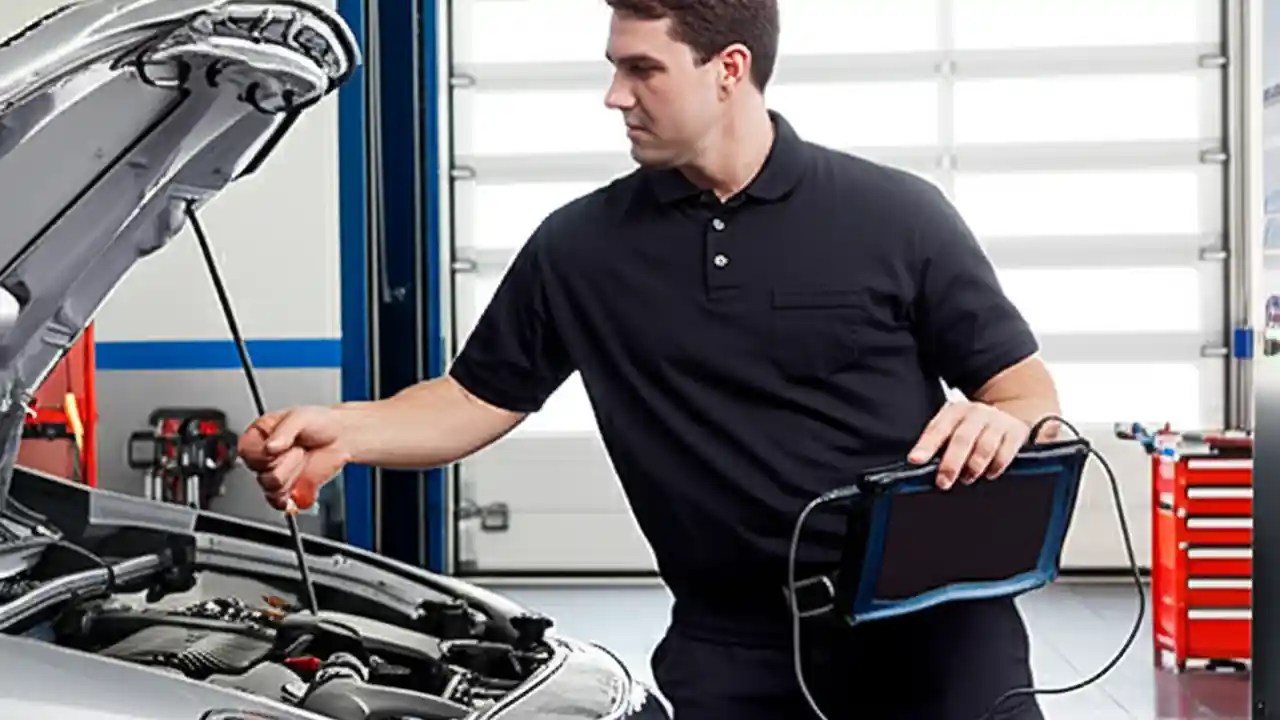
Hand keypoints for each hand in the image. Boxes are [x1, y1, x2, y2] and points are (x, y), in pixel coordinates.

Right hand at [238, 406, 351, 510]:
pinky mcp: (288, 491)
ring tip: (302, 459)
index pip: (247, 453)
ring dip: (293, 475)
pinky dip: (290, 499)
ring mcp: (274, 476)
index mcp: (258, 437)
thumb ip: (283, 431)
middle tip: (298, 449)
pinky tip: (300, 487)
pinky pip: (279, 503)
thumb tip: (270, 447)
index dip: (264, 453)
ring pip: (273, 488)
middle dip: (285, 463)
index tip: (280, 446)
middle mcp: (263, 458)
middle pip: (262, 474)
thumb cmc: (318, 422)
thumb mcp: (299, 418)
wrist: (340, 436)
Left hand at [907, 401, 1029, 489]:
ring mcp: (996, 422)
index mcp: (954, 412)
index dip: (925, 445)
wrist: (1010, 409)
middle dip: (951, 463)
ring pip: (984, 446)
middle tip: (943, 482)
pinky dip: (997, 465)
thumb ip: (940, 445)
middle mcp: (975, 414)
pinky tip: (989, 474)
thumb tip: (921, 467)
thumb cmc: (973, 427)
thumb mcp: (955, 427)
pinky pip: (1006, 452)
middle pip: (961, 439)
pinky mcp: (1015, 432)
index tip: (915, 460)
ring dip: (974, 466)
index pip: (937, 429)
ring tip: (967, 478)